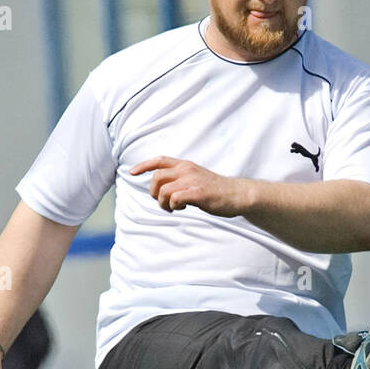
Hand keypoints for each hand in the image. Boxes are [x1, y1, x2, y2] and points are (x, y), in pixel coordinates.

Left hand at [130, 156, 246, 216]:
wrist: (237, 194)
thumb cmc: (216, 190)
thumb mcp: (196, 178)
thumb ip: (180, 179)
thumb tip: (162, 188)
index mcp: (185, 165)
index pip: (159, 160)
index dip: (143, 165)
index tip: (132, 172)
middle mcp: (186, 170)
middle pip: (156, 177)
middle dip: (153, 192)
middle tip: (162, 202)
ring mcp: (192, 181)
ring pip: (163, 190)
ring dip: (163, 203)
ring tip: (173, 208)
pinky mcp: (197, 193)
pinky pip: (174, 199)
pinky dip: (173, 206)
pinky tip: (181, 208)